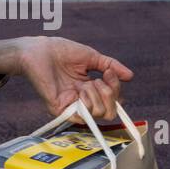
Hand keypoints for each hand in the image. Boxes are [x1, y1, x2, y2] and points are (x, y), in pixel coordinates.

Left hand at [12, 36, 132, 120]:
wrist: (38, 50)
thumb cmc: (61, 51)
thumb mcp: (91, 56)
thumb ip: (110, 65)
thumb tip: (130, 76)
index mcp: (90, 88)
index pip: (112, 100)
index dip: (116, 90)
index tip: (109, 73)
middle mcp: (83, 99)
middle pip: (110, 112)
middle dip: (111, 96)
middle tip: (100, 81)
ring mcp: (72, 105)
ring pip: (100, 114)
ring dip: (98, 96)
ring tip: (86, 83)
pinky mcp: (61, 109)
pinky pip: (82, 118)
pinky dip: (88, 104)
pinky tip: (82, 90)